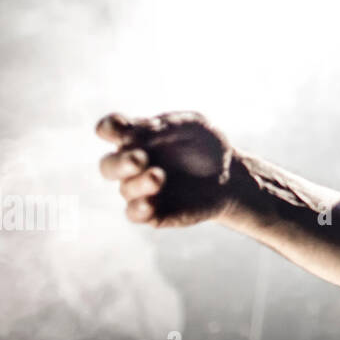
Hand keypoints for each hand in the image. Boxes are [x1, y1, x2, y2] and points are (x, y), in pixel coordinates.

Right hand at [96, 111, 237, 227]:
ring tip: (158, 176)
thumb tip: (133, 133)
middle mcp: (131, 164)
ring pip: (125, 189)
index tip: (120, 127)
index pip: (109, 130)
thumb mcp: (191, 125)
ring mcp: (140, 190)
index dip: (109, 128)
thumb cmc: (206, 145)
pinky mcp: (152, 212)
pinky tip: (150, 203)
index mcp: (136, 137)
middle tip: (140, 158)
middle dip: (121, 162)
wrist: (230, 175)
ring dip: (139, 183)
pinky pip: (135, 213)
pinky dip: (139, 208)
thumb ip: (164, 126)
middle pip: (108, 165)